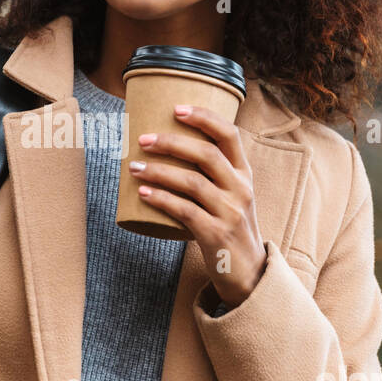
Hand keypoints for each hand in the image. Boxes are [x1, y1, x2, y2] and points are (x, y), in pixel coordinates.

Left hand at [130, 105, 266, 307]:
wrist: (248, 272)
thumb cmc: (229, 227)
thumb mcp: (230, 196)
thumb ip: (210, 175)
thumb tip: (169, 147)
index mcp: (244, 174)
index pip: (229, 135)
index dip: (204, 117)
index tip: (176, 108)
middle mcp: (241, 189)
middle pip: (207, 154)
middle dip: (172, 143)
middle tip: (143, 139)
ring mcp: (230, 212)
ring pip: (192, 182)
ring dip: (159, 172)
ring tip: (134, 167)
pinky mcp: (216, 234)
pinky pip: (185, 211)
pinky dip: (161, 199)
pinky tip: (143, 194)